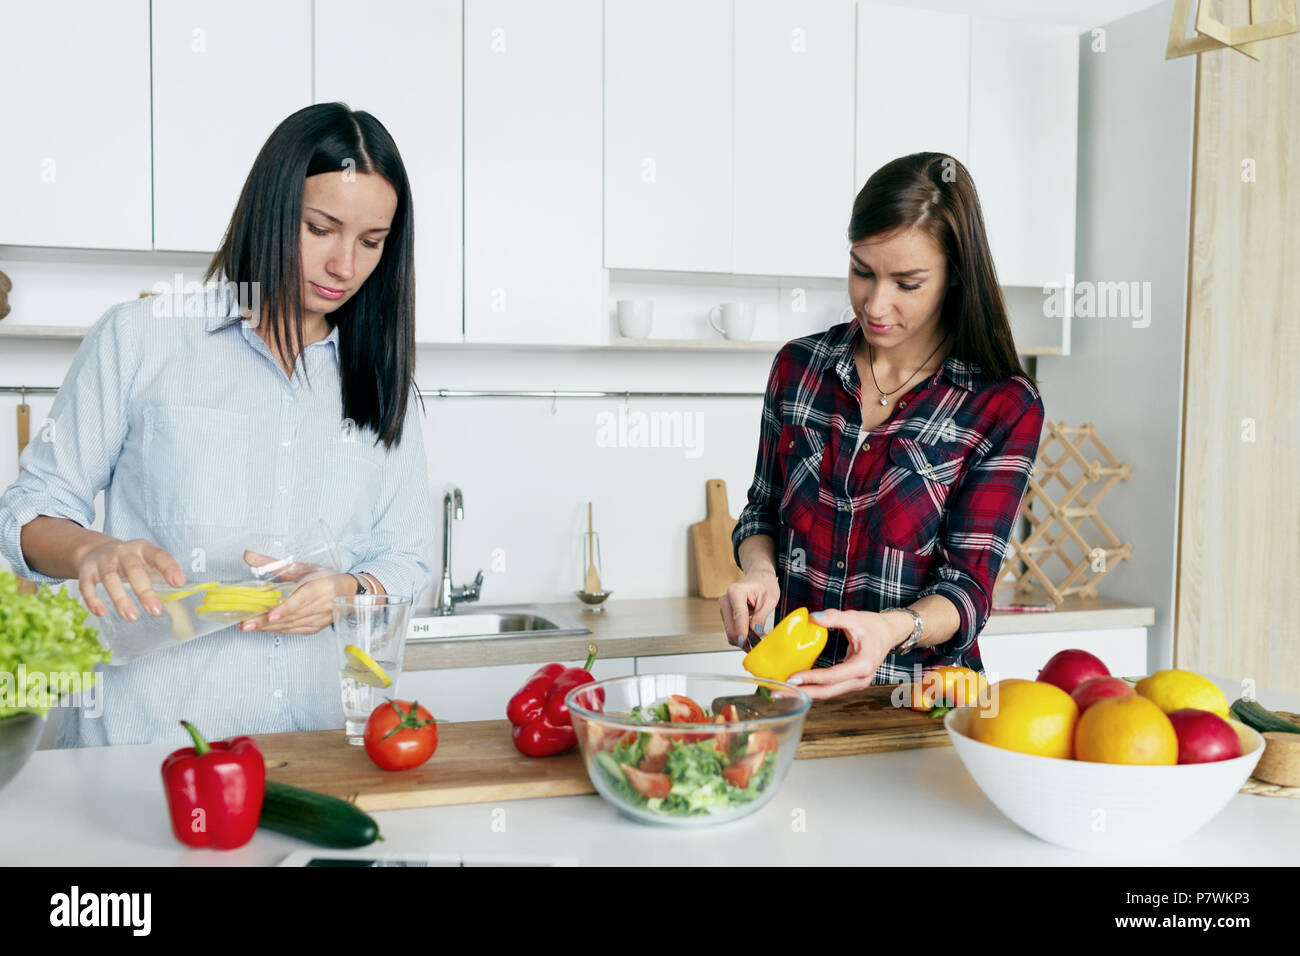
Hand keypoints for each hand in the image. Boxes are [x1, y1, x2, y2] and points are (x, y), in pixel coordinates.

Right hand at [77, 537, 185, 620]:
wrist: (95, 549)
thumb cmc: (130, 561)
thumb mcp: (145, 563)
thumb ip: (159, 579)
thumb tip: (179, 607)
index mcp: (143, 548)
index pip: (159, 555)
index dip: (169, 568)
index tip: (178, 583)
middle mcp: (123, 551)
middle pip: (133, 569)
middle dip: (144, 591)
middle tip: (155, 611)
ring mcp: (103, 560)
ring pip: (110, 578)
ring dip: (120, 599)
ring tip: (132, 617)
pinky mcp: (86, 570)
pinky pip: (87, 585)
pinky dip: (93, 599)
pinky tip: (101, 612)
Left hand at [238, 572, 354, 635]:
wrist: (347, 591)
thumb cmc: (323, 576)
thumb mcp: (300, 566)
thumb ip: (272, 563)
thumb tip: (248, 556)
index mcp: (322, 586)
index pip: (302, 600)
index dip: (286, 608)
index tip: (271, 615)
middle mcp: (323, 605)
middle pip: (292, 616)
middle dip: (266, 622)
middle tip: (246, 624)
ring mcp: (320, 619)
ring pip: (292, 626)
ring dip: (268, 628)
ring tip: (248, 626)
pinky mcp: (316, 628)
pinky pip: (294, 631)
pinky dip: (277, 630)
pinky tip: (264, 629)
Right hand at [719, 568, 779, 650]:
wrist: (758, 576)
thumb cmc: (764, 584)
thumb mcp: (770, 600)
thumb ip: (761, 617)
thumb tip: (756, 634)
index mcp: (736, 592)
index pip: (739, 616)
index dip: (743, 632)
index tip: (747, 644)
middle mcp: (725, 600)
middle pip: (731, 628)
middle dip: (744, 640)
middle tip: (759, 645)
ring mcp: (723, 607)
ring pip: (730, 632)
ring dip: (743, 639)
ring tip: (758, 639)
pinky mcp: (725, 614)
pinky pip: (731, 630)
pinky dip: (741, 635)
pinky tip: (751, 634)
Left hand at [788, 609, 899, 699]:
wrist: (890, 633)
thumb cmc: (874, 626)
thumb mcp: (854, 618)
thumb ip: (833, 617)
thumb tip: (812, 617)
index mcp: (863, 665)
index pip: (832, 676)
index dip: (812, 678)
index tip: (793, 677)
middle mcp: (861, 679)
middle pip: (829, 692)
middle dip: (804, 693)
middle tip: (780, 692)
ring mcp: (857, 683)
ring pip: (830, 693)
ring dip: (808, 693)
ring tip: (785, 691)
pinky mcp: (852, 683)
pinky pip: (831, 689)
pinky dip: (815, 689)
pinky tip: (799, 686)